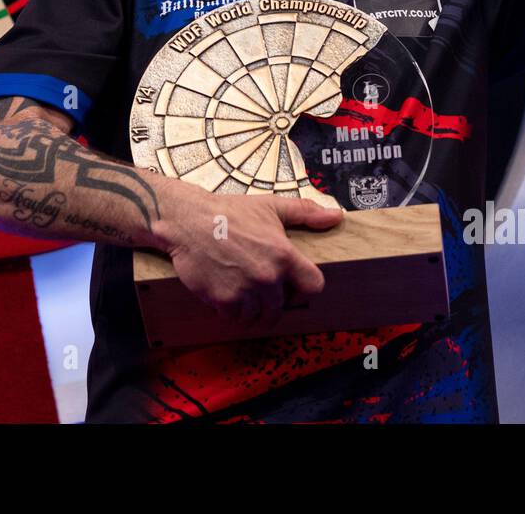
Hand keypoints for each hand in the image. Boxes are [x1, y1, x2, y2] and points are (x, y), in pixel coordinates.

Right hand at [151, 184, 344, 335]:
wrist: (188, 220)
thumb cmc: (230, 212)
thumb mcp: (270, 206)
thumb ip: (305, 213)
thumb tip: (336, 216)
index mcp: (284, 255)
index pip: (314, 285)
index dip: (304, 286)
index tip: (292, 282)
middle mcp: (267, 277)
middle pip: (282, 307)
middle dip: (272, 299)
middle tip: (257, 282)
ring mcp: (245, 291)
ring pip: (258, 316)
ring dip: (251, 308)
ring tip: (241, 288)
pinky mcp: (223, 300)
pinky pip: (235, 318)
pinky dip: (231, 310)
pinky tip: (226, 291)